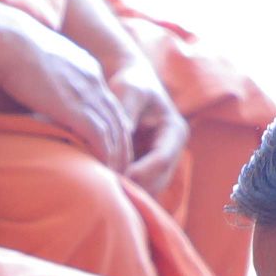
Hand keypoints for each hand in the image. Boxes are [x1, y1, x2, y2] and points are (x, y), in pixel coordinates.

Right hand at [0, 13, 131, 168]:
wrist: (8, 39)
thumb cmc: (10, 47)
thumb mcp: (39, 59)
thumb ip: (47, 75)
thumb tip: (34, 87)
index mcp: (86, 68)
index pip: (108, 102)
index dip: (112, 125)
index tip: (111, 144)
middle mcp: (93, 81)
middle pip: (119, 119)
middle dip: (123, 146)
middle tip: (122, 167)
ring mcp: (87, 94)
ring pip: (115, 132)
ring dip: (118, 157)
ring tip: (117, 176)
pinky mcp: (75, 108)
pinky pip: (100, 138)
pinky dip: (105, 156)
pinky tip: (105, 171)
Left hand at [110, 63, 189, 195]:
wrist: (131, 86)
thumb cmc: (130, 84)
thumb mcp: (129, 89)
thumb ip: (127, 110)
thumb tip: (123, 133)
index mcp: (175, 132)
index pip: (161, 160)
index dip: (139, 172)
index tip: (114, 175)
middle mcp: (173, 152)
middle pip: (157, 181)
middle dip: (132, 186)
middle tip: (103, 188)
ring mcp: (161, 164)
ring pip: (147, 189)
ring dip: (126, 191)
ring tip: (100, 188)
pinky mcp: (147, 170)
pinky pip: (137, 187)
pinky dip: (122, 189)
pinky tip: (101, 186)